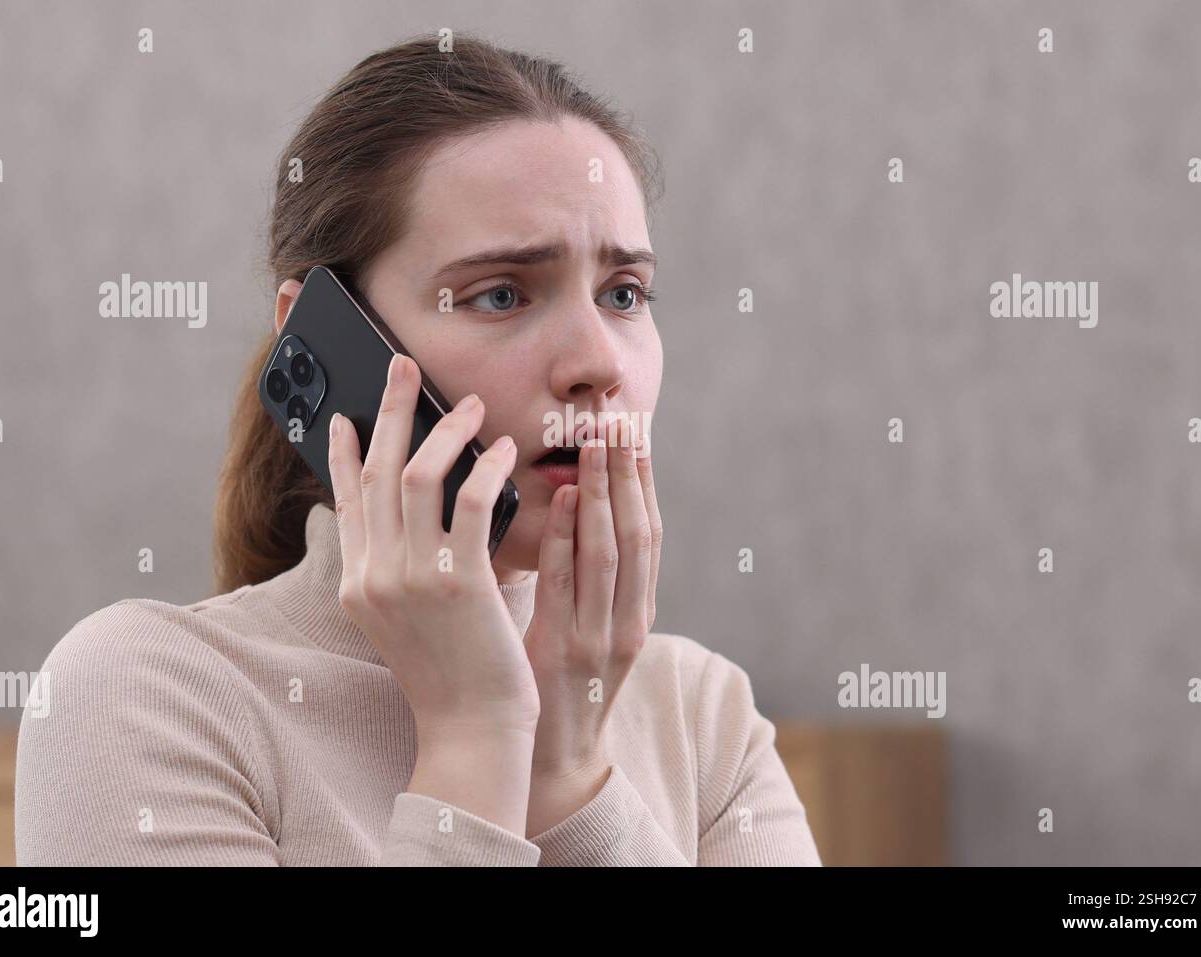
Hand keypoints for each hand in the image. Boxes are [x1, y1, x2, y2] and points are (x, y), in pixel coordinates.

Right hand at [327, 352, 540, 737]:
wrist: (472, 727)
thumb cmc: (449, 671)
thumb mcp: (403, 618)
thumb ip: (394, 565)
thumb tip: (402, 512)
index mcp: (357, 582)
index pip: (344, 498)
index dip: (342, 450)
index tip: (344, 413)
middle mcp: (373, 574)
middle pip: (374, 469)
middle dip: (388, 408)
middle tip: (402, 365)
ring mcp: (411, 577)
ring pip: (417, 474)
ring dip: (444, 429)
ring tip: (470, 405)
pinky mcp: (459, 580)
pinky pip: (471, 501)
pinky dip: (486, 467)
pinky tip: (502, 451)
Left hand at [522, 417, 661, 835]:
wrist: (552, 760)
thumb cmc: (559, 684)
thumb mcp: (587, 625)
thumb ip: (587, 575)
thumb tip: (577, 507)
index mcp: (637, 610)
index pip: (648, 532)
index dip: (643, 481)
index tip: (635, 433)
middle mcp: (630, 620)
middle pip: (638, 533)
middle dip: (630, 475)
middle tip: (621, 422)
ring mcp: (602, 636)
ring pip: (612, 552)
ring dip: (606, 493)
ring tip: (597, 446)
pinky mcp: (569, 651)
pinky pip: (570, 584)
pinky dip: (571, 538)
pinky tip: (568, 501)